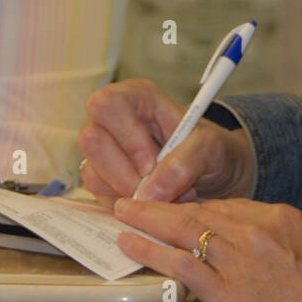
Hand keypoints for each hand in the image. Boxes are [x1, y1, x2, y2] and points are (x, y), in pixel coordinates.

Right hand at [79, 78, 254, 202]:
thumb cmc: (208, 149)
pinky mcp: (101, 177)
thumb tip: (149, 191)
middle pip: (90, 139)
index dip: (126, 136)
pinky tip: (152, 197)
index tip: (151, 163)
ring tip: (163, 191)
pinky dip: (128, 204)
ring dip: (129, 192)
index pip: (108, 104)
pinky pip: (99, 194)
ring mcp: (103, 149)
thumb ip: (184, 163)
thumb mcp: (210, 149)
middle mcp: (113, 120)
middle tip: (154, 185)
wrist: (210, 172)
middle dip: (124, 173)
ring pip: (92, 173)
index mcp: (137, 97)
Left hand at [112, 196, 301, 301]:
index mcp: (282, 217)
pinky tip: (129, 245)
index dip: (194, 207)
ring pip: (183, 228)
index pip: (227, 206)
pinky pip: (179, 262)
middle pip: (200, 209)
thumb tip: (250, 261)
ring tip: (121, 215)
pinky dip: (149, 250)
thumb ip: (278, 249)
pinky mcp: (227, 288)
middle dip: (162, 205)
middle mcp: (258, 226)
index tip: (174, 208)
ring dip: (146, 220)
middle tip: (133, 201)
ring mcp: (241, 255)